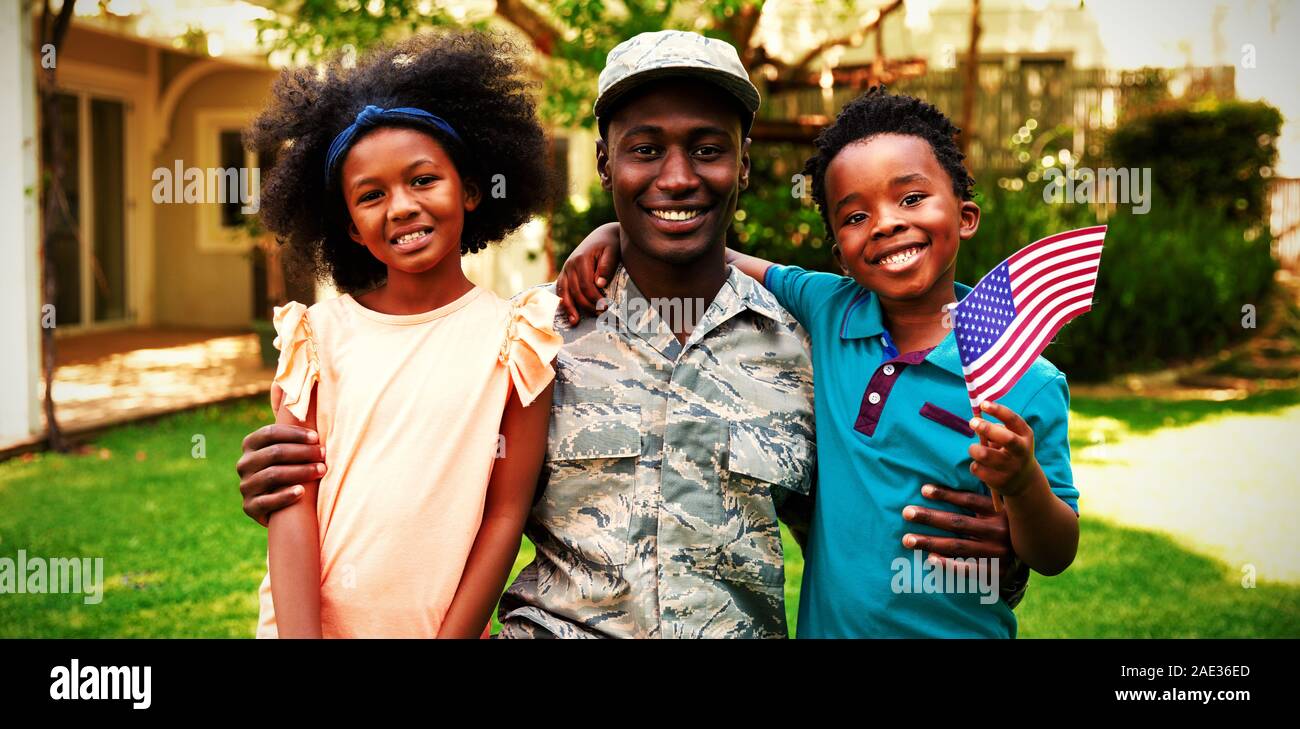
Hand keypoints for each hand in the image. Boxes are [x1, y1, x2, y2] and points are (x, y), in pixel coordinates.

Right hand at [236, 424, 325, 525]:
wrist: (282, 506)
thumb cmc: (292, 467)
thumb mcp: (288, 448)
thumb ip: (292, 428)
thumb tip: (295, 394)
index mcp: (250, 444)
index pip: (270, 433)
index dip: (294, 434)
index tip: (316, 437)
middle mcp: (244, 464)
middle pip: (274, 453)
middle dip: (303, 452)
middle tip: (324, 454)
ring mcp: (245, 486)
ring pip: (272, 475)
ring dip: (300, 472)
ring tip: (322, 470)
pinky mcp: (249, 507)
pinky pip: (266, 501)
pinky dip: (284, 496)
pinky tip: (301, 492)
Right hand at [556, 222, 621, 324]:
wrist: (602, 236)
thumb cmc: (610, 244)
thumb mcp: (612, 251)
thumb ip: (606, 267)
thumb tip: (599, 284)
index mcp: (581, 259)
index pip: (586, 285)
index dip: (595, 298)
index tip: (606, 307)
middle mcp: (569, 264)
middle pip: (575, 291)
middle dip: (587, 305)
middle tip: (600, 314)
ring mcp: (565, 269)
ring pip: (564, 292)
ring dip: (570, 308)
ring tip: (575, 322)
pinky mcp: (565, 273)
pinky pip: (561, 290)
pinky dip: (563, 302)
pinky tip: (569, 314)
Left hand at [901, 483, 1018, 581]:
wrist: (1031, 557)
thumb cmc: (1004, 528)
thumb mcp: (998, 510)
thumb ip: (978, 500)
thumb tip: (941, 485)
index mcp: (999, 512)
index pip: (969, 500)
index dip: (946, 494)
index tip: (923, 490)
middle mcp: (999, 531)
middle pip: (959, 523)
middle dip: (930, 517)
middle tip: (906, 513)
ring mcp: (998, 553)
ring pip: (958, 546)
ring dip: (931, 542)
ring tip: (908, 539)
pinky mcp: (996, 572)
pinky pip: (968, 568)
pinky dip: (949, 564)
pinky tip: (930, 559)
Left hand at [967, 400, 1040, 498]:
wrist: (1023, 481)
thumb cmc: (1010, 450)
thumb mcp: (1011, 436)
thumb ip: (995, 428)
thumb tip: (976, 418)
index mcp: (1025, 435)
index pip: (1013, 420)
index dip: (998, 411)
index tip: (983, 404)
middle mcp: (1022, 451)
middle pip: (1006, 438)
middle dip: (987, 428)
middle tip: (972, 422)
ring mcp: (1012, 468)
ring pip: (985, 455)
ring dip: (974, 449)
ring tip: (975, 449)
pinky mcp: (1001, 482)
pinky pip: (978, 469)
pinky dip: (975, 465)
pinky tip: (982, 466)